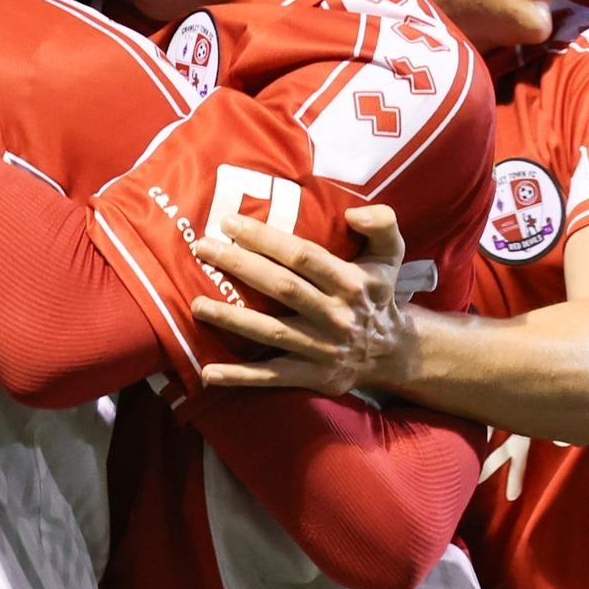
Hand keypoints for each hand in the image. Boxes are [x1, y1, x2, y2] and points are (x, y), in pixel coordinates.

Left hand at [190, 205, 412, 394]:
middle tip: (202, 248)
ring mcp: (323, 348)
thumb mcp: (392, 255)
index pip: (303, 256)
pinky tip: (208, 372)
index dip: (266, 239)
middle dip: (239, 266)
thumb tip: (355, 212)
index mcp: (351, 282)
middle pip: (282, 287)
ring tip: (196, 304)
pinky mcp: (313, 376)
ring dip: (232, 319)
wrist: (391, 351)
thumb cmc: (377, 294)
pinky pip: (272, 376)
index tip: (230, 224)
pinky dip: (240, 377)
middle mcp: (336, 315)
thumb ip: (382, 224)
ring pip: (271, 331)